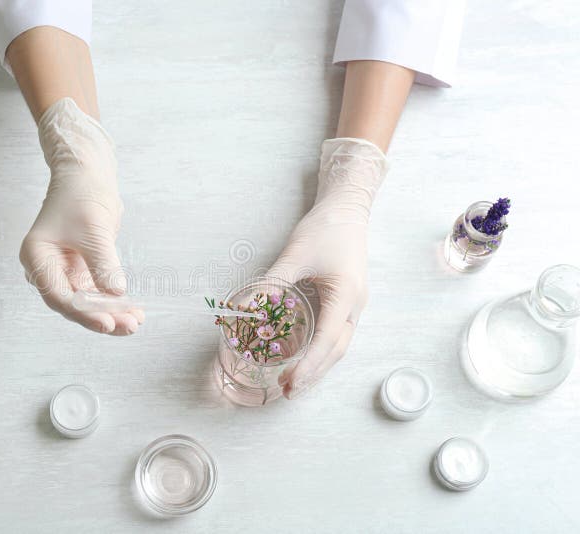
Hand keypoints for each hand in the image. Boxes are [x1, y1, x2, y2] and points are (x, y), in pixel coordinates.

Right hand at [20, 97, 142, 334]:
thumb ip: (103, 263)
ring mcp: (63, 271)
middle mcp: (46, 269)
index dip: (84, 313)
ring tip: (135, 322)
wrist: (87, 176)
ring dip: (111, 313)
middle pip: (72, 304)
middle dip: (101, 317)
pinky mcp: (80, 271)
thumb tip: (116, 293)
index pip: (59, 295)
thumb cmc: (81, 195)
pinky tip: (132, 310)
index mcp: (37, 257)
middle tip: (128, 326)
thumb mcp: (93, 229)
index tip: (108, 322)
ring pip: (86, 302)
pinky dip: (113, 301)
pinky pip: (96, 293)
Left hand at [268, 138, 387, 397]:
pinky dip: (320, 350)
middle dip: (313, 373)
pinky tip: (302, 358)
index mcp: (347, 296)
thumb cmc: (325, 228)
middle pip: (336, 350)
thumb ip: (274, 281)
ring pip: (338, 345)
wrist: (347, 208)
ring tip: (293, 382)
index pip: (328, 341)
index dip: (309, 365)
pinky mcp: (346, 301)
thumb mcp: (295, 253)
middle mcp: (355, 306)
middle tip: (287, 391)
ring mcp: (354, 305)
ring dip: (317, 365)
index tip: (291, 383)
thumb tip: (247, 306)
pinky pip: (335, 333)